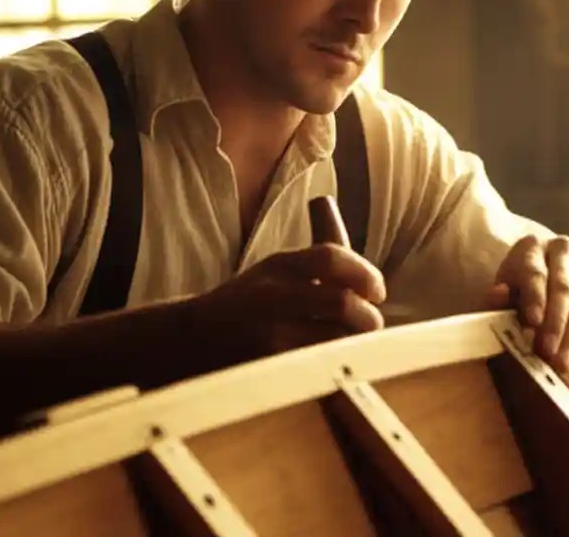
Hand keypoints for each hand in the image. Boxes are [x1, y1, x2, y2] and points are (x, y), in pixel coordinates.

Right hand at [190, 244, 386, 364]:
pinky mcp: (267, 367)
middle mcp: (273, 295)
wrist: (191, 340)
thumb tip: (325, 202)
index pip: (332, 256)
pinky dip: (334, 365)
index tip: (377, 291)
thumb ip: (313, 252)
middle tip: (370, 325)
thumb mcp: (275, 269)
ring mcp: (269, 334)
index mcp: (280, 265)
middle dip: (368, 317)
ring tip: (354, 347)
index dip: (365, 273)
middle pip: (342, 302)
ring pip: (335, 339)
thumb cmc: (247, 303)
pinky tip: (335, 365)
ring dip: (355, 344)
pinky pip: (317, 367)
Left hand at [492, 235, 568, 372]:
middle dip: (556, 324)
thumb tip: (498, 294)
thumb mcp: (503, 287)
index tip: (532, 322)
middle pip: (562, 289)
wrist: (544, 269)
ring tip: (562, 363)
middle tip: (548, 352)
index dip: (535, 298)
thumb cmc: (516, 283)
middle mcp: (563, 248)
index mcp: (532, 246)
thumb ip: (499, 296)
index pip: (535, 273)